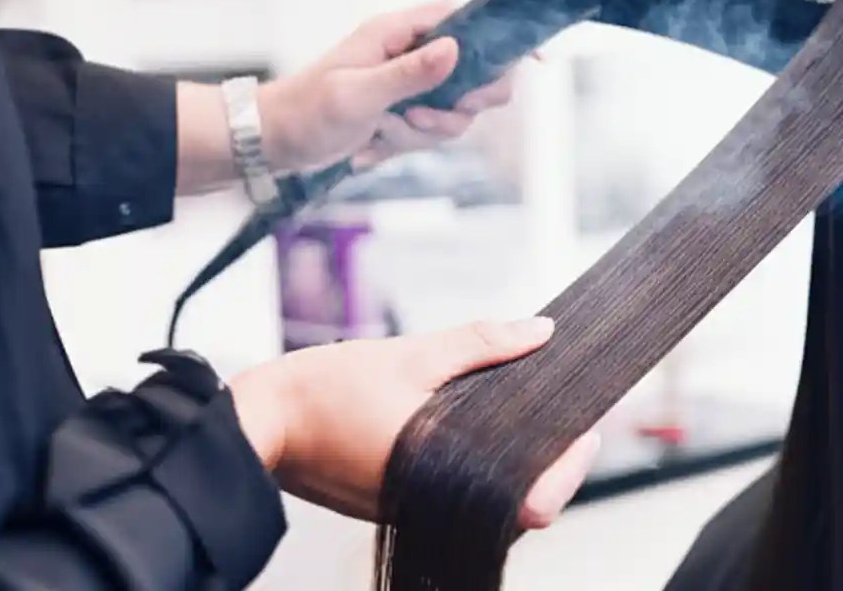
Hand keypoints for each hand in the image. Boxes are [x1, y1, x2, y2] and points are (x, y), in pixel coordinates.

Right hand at [230, 318, 598, 528]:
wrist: (255, 423)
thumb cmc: (321, 396)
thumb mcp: (412, 356)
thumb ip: (481, 344)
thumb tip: (538, 331)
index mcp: (443, 478)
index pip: (534, 503)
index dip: (570, 471)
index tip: (587, 434)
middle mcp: (431, 506)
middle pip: (515, 503)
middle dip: (546, 465)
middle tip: (567, 422)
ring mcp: (411, 510)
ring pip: (483, 497)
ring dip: (511, 462)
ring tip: (530, 416)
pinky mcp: (392, 505)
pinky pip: (452, 489)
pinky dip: (474, 463)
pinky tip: (478, 426)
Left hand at [258, 0, 516, 172]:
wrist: (277, 142)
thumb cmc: (307, 111)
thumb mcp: (357, 93)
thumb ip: (409, 73)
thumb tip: (455, 49)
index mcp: (400, 32)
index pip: (466, 18)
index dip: (502, 34)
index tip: (533, 59)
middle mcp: (413, 53)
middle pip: (476, 71)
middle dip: (460, 104)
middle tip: (423, 118)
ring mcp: (413, 84)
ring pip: (459, 110)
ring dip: (426, 132)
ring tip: (382, 133)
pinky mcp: (409, 112)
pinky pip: (436, 131)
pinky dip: (409, 145)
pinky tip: (372, 147)